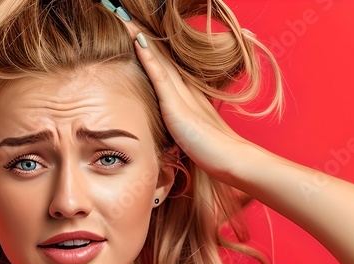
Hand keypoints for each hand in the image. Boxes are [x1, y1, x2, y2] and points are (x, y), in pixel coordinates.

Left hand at [112, 12, 250, 182]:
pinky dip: (149, 57)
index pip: (161, 62)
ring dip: (139, 36)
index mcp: (186, 92)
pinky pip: (160, 75)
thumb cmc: (212, 152)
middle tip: (122, 11)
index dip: (146, 44)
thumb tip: (169, 128)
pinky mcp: (177, 105)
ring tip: (123, 15)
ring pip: (157, 57)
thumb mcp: (190, 133)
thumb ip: (178, 126)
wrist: (232, 159)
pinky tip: (138, 41)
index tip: (131, 27)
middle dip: (140, 32)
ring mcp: (182, 93)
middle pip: (158, 52)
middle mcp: (184, 86)